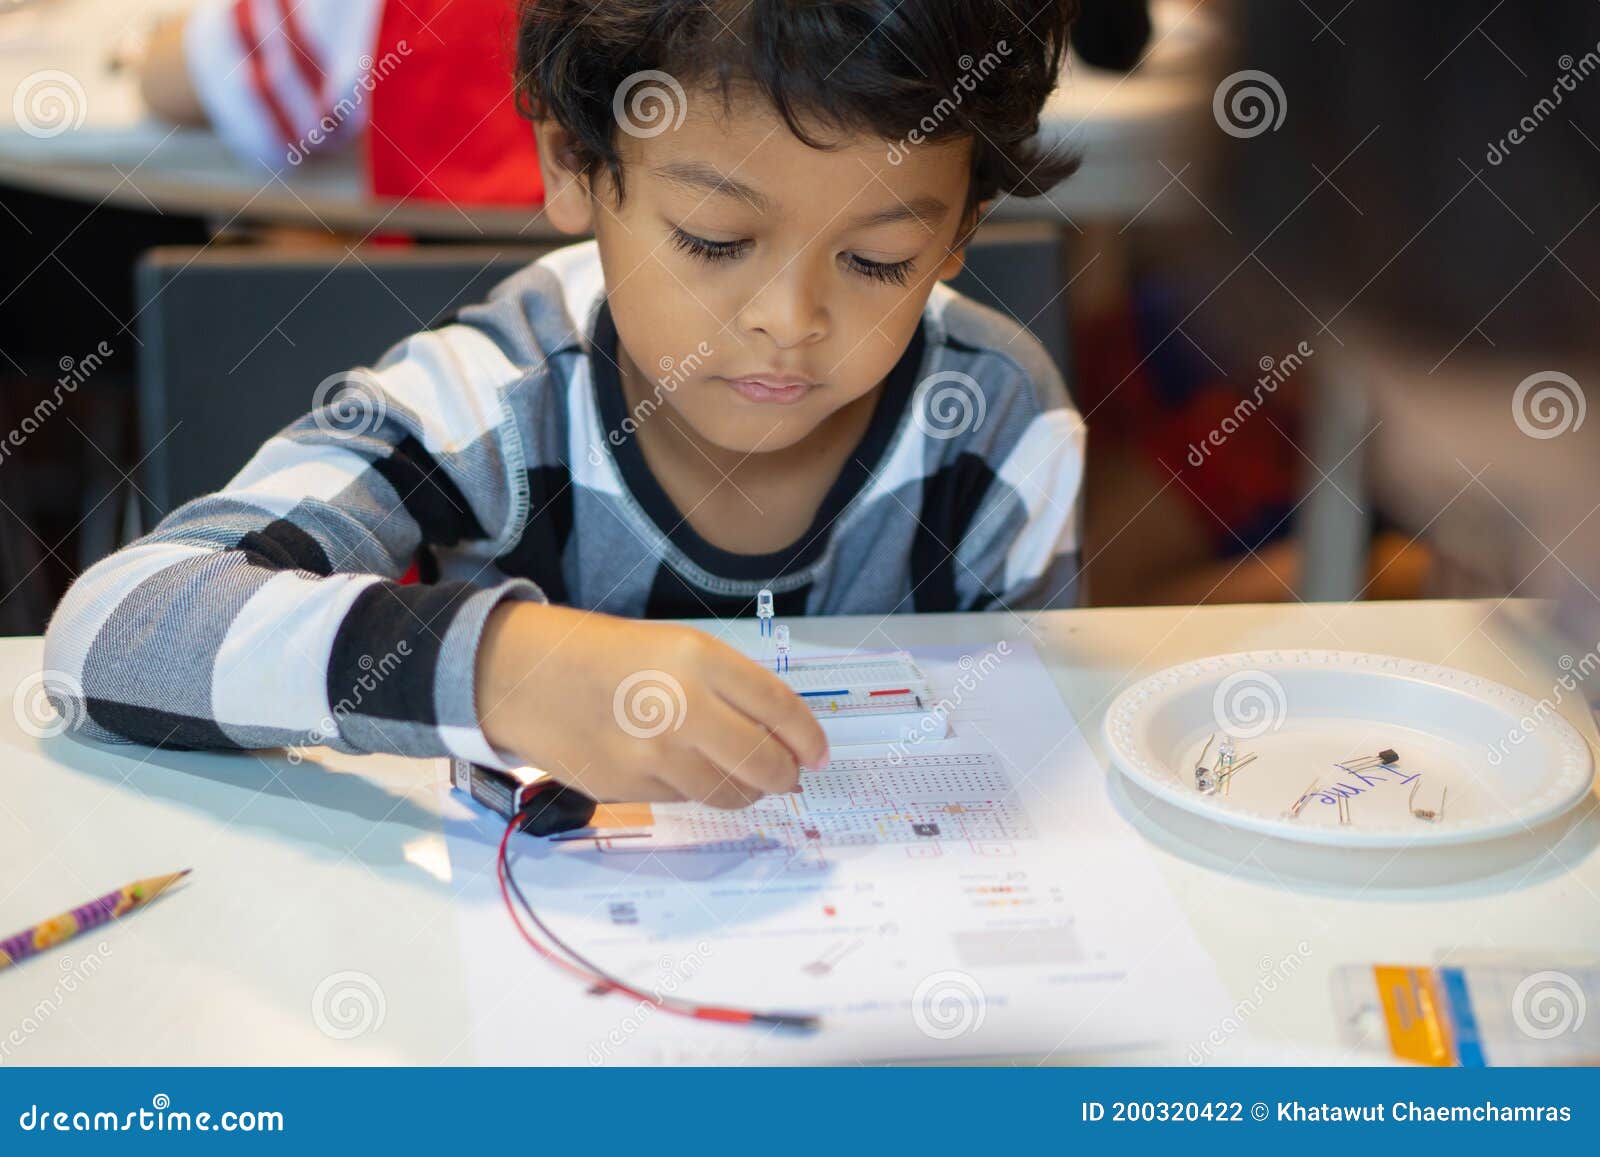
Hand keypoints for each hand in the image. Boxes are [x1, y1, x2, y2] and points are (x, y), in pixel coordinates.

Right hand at [475, 603, 828, 808]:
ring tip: (745, 777)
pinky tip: (687, 770)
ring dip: (748, 790)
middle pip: (764, 762)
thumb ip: (731, 687)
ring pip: (730, 793)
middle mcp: (682, 708)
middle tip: (790, 774)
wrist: (527, 678)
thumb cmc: (610, 658)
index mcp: (699, 660)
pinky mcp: (631, 789)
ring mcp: (655, 754)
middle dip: (786, 774)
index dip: (808, 737)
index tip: (819, 754)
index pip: (779, 707)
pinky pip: (687, 800)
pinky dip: (700, 790)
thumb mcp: (677, 648)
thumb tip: (785, 737)